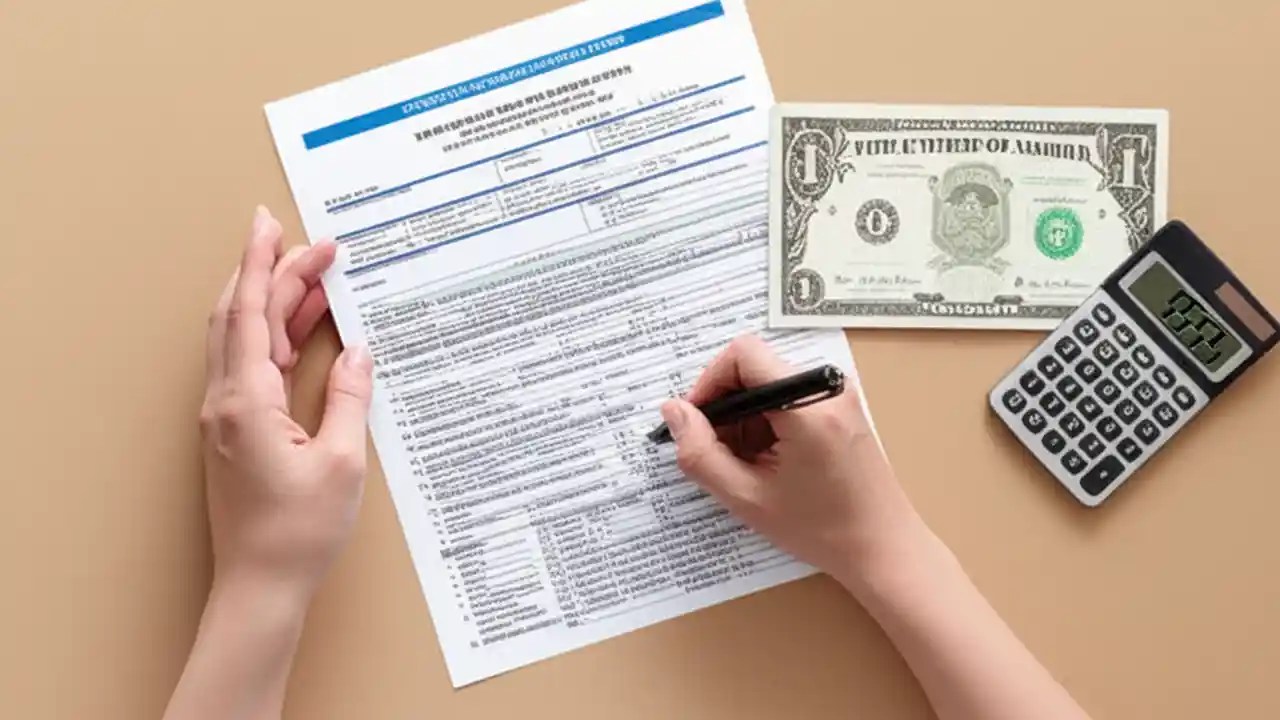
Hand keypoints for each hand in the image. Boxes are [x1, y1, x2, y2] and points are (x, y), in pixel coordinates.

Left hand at [200, 206, 372, 600]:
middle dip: (274, 273)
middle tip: (314, 244)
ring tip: (316, 277)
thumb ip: (349, 396)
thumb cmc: (299, 532)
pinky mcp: (235, 433)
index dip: (262, 263)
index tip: (272, 223)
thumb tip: (357, 351)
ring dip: (275, 303)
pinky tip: (305, 331)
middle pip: (242, 317)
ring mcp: (226, 418)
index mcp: (245, 402)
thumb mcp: (341, 460)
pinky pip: (252, 367)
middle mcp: (225, 403)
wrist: (261, 587)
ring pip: (243, 340)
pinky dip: (275, 338)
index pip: (248, 312)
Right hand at [660, 335, 921, 590]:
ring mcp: (837, 395)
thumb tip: (673, 411)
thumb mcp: (747, 498)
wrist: (882, 547)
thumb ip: (700, 453)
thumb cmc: (821, 529)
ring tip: (745, 466)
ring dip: (745, 419)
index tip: (696, 422)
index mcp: (807, 405)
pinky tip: (766, 463)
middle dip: (725, 406)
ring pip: (768, 384)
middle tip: (716, 452)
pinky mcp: (840, 407)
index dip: (708, 382)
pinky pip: (788, 398)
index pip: (743, 355)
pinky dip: (766, 423)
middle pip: (754, 368)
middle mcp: (827, 387)